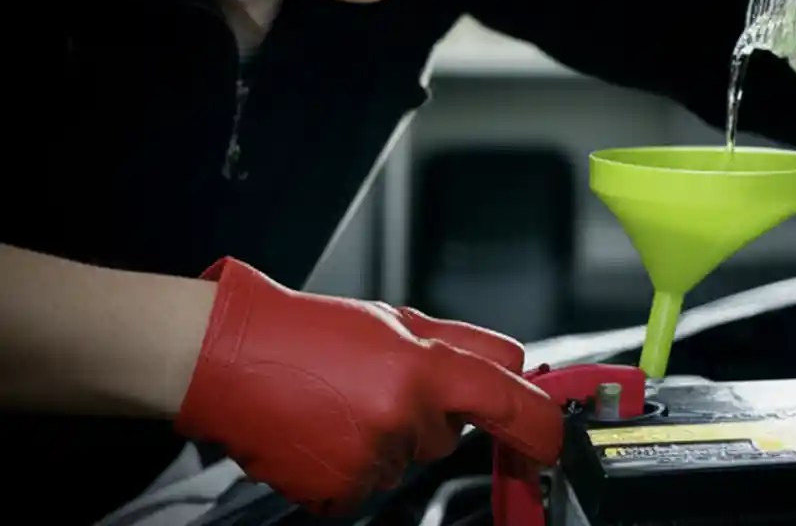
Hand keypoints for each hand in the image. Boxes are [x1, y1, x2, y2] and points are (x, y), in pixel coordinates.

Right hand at [175, 257, 561, 514]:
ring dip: (388, 438)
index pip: (507, 403)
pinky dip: (354, 466)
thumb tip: (518, 363)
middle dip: (426, 413)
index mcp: (422, 369)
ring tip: (341, 401)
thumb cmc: (306, 332)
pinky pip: (369, 488)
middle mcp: (401, 419)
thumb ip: (464, 343)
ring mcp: (369, 461)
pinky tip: (326, 431)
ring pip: (407, 462)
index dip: (538, 425)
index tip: (551, 439)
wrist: (226, 359)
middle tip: (379, 380)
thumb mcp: (395, 319)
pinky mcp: (338, 493)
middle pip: (449, 435)